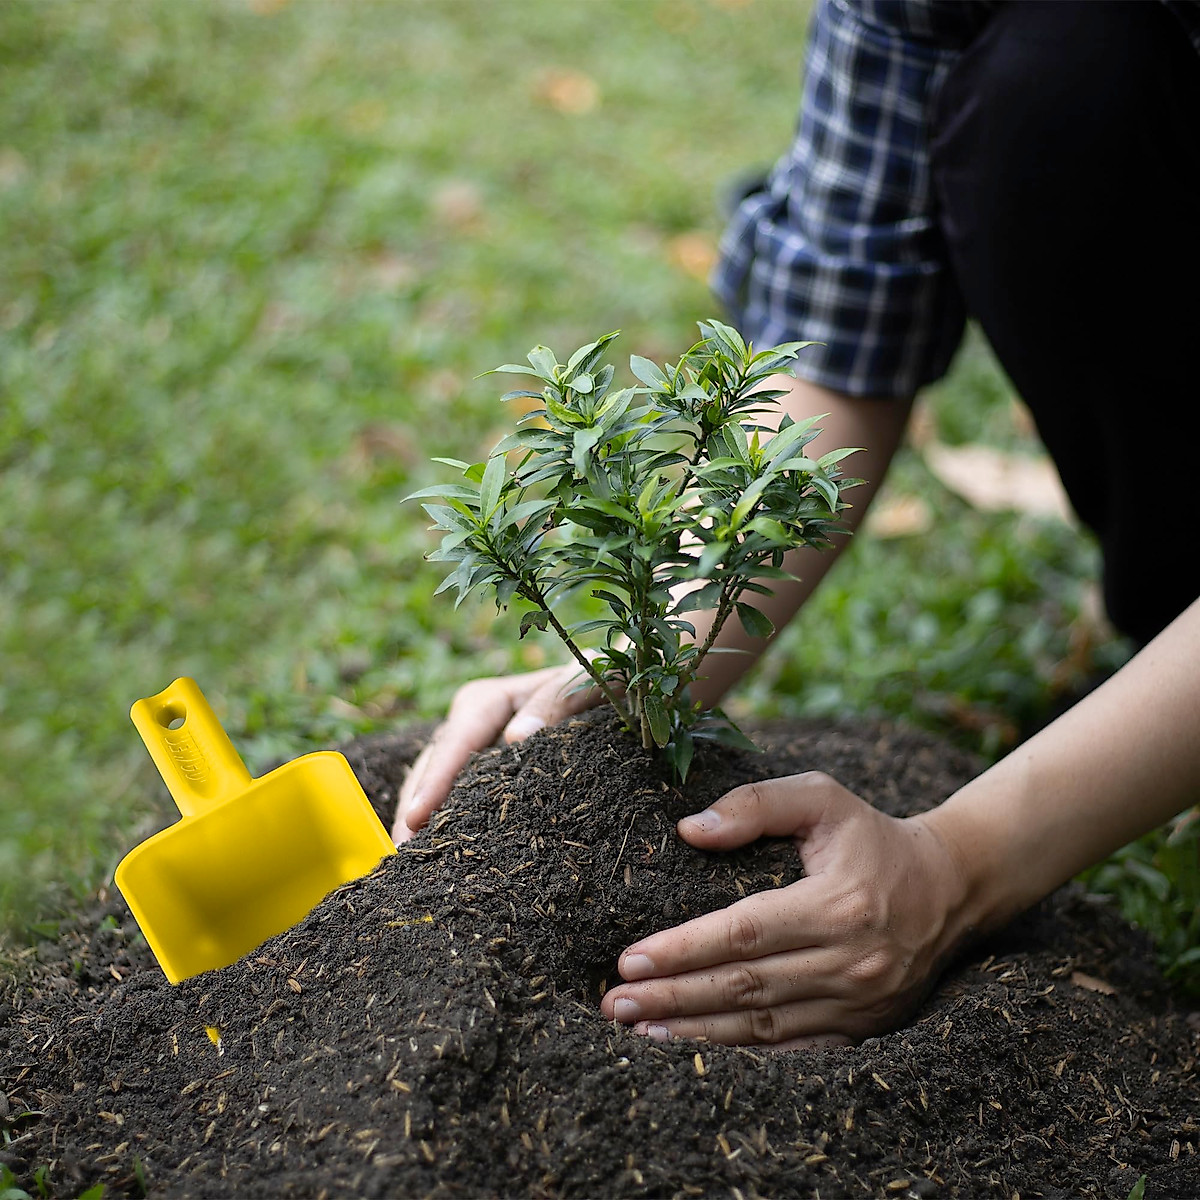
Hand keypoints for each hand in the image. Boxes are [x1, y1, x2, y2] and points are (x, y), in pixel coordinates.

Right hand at [393, 662, 599, 841]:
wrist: (608, 689)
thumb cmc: (597, 683)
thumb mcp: (584, 683)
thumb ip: (556, 700)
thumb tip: (516, 737)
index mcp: (485, 701)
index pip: (453, 742)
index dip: (433, 781)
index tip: (415, 817)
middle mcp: (470, 725)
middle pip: (432, 769)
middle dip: (414, 810)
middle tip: (403, 857)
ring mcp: (473, 751)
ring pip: (436, 786)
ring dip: (423, 822)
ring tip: (411, 864)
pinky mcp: (484, 773)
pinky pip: (458, 798)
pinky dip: (446, 823)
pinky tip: (442, 856)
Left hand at [599, 773, 970, 1046]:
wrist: (949, 888)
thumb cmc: (872, 836)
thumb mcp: (822, 797)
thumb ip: (756, 804)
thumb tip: (690, 830)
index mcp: (837, 904)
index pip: (743, 933)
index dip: (683, 949)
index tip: (629, 959)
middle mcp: (850, 962)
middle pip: (743, 987)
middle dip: (672, 997)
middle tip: (614, 1003)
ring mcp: (858, 1004)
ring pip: (762, 1027)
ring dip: (695, 1032)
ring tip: (638, 1031)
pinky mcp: (862, 1028)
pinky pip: (792, 1051)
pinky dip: (741, 1055)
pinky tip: (697, 1050)